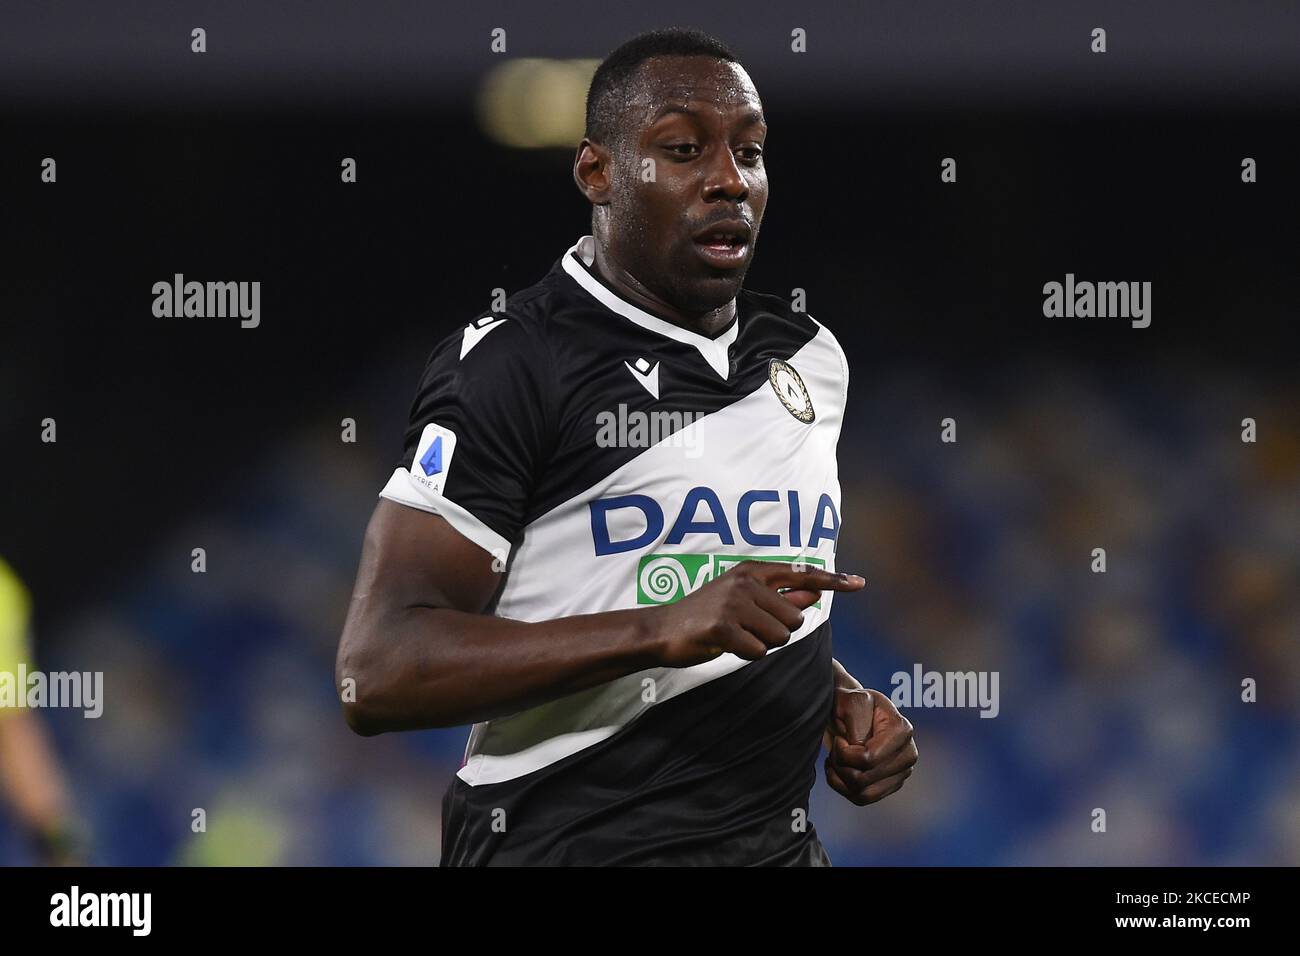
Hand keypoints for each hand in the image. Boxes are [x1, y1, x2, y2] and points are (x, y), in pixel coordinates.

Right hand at [649, 561, 865, 667]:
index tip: (859, 583)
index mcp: (752, 572)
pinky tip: (726, 645)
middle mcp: (746, 582)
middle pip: (795, 619)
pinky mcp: (724, 626)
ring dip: (762, 645)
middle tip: (747, 629)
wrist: (662, 630)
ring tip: (736, 635)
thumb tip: (814, 595)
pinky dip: (746, 655)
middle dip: (777, 633)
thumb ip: (779, 598)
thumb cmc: (706, 616)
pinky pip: (758, 651)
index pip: (801, 574)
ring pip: (779, 637)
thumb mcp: (743, 599)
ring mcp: (734, 603)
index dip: (832, 580)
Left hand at [823, 679, 917, 805]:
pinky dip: (843, 788)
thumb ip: (856, 721)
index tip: (839, 738)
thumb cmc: (852, 704)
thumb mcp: (851, 701)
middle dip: (840, 764)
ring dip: (840, 778)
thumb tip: (859, 747)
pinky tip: (838, 769)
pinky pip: (862, 799)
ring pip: (863, 794)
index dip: (844, 753)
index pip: (868, 759)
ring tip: (835, 759)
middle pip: (863, 779)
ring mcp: (901, 772)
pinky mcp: (890, 785)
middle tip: (835, 747)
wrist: (852, 712)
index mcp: (902, 730)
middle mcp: (907, 754)